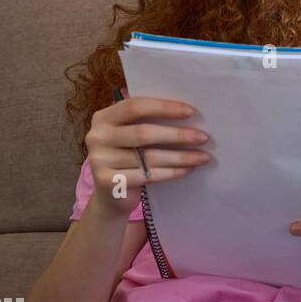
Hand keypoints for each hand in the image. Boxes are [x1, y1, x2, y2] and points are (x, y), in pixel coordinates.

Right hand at [84, 90, 210, 218]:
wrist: (112, 195)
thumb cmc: (130, 157)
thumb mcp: (133, 135)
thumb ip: (149, 121)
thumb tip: (188, 114)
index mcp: (103, 118)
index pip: (134, 106)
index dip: (163, 108)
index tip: (190, 112)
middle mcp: (97, 137)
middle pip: (143, 132)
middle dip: (178, 135)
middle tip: (204, 137)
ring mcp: (99, 160)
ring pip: (149, 157)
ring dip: (181, 156)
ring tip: (204, 156)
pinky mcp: (109, 182)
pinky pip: (148, 175)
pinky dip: (173, 172)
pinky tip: (189, 169)